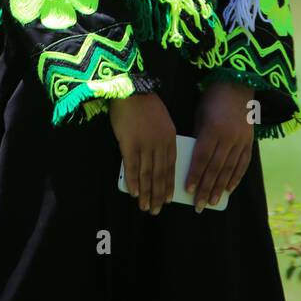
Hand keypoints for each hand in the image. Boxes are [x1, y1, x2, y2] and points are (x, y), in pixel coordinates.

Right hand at [109, 92, 175, 214]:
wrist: (131, 89)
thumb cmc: (145, 104)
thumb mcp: (163, 121)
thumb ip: (163, 140)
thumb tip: (159, 160)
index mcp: (170, 138)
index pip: (171, 167)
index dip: (168, 185)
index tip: (167, 199)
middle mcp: (159, 144)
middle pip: (159, 175)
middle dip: (158, 194)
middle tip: (155, 210)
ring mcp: (144, 145)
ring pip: (147, 174)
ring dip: (146, 193)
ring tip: (145, 207)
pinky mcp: (129, 144)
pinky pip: (132, 167)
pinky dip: (133, 182)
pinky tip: (134, 193)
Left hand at [186, 82, 254, 211]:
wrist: (238, 84)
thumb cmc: (212, 99)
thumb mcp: (200, 115)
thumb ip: (198, 137)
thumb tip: (193, 160)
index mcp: (213, 130)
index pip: (202, 158)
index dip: (195, 175)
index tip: (188, 190)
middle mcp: (228, 138)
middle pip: (215, 168)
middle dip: (206, 188)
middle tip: (198, 205)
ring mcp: (241, 141)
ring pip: (229, 169)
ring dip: (220, 188)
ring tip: (212, 202)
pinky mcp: (249, 142)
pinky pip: (243, 164)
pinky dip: (236, 178)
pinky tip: (229, 189)